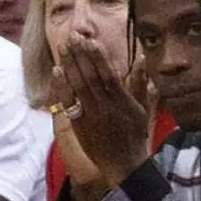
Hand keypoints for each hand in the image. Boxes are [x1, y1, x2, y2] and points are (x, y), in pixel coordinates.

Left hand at [51, 37, 156, 187]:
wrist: (123, 164)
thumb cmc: (135, 135)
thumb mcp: (142, 109)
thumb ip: (140, 83)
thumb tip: (141, 58)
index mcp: (123, 103)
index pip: (108, 76)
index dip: (98, 57)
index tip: (90, 41)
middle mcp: (106, 108)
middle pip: (90, 77)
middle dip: (81, 55)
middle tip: (72, 36)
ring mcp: (91, 116)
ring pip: (78, 86)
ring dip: (70, 65)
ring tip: (63, 46)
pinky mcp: (79, 124)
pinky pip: (69, 102)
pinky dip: (63, 85)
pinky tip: (58, 70)